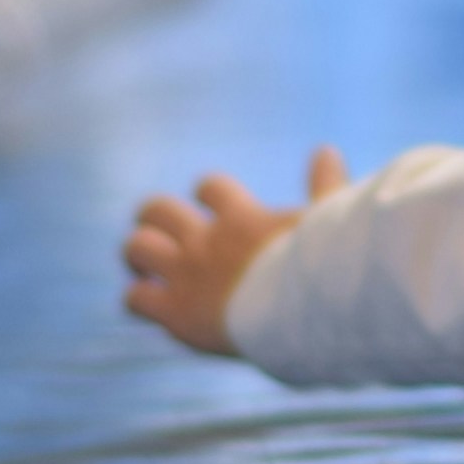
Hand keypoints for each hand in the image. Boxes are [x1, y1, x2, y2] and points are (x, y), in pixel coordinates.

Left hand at [123, 145, 345, 352]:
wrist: (303, 312)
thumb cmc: (326, 266)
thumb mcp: (328, 220)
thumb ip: (325, 186)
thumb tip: (326, 150)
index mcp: (240, 217)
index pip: (209, 187)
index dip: (208, 195)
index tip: (213, 207)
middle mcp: (205, 241)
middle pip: (156, 210)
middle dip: (154, 218)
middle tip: (163, 234)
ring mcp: (186, 276)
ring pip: (136, 248)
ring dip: (137, 254)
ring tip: (143, 266)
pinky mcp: (176, 313)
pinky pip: (135, 299)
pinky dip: (138, 299)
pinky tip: (151, 306)